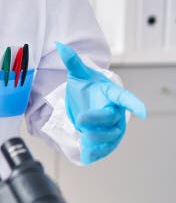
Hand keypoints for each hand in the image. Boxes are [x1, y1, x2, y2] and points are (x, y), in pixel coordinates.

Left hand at [55, 41, 146, 163]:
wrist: (86, 101)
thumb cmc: (87, 87)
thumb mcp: (78, 74)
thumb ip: (72, 61)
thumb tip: (60, 46)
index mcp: (112, 94)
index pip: (123, 98)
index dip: (133, 104)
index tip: (142, 111)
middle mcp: (115, 112)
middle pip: (111, 119)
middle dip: (98, 122)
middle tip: (81, 121)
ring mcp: (112, 128)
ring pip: (110, 137)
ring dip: (97, 140)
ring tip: (83, 141)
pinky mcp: (106, 140)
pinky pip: (103, 149)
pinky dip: (95, 154)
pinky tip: (85, 156)